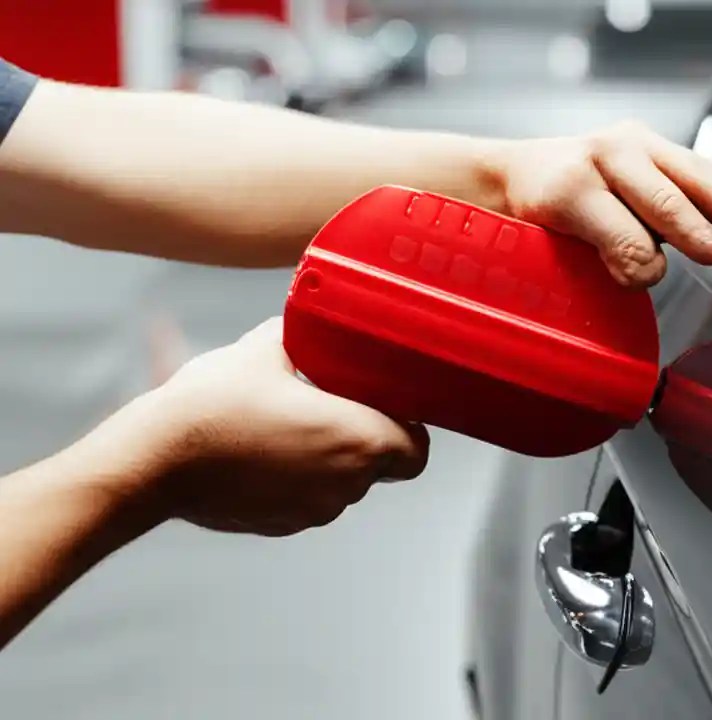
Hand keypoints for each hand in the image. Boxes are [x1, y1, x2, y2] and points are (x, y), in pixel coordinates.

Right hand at [107, 318, 429, 535]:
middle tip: (336, 404)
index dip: (408, 428)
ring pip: (343, 483)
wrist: (153, 462)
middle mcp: (346, 485)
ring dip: (330, 457)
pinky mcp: (281, 525)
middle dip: (366, 436)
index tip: (386, 405)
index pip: (417, 449)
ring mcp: (313, 511)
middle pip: (381, 464)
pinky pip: (307, 498)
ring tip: (293, 423)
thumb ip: (303, 333)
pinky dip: (298, 477)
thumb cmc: (214, 405)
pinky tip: (266, 448)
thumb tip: (314, 315)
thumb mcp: (264, 348)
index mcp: (360, 441)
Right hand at [493, 121, 711, 287]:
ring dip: (657, 257)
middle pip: (688, 188)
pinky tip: (608, 266)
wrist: (496, 185)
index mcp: (651, 148)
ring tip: (646, 270)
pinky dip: (622, 264)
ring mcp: (595, 163)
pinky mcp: (564, 190)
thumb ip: (669, 217)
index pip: (709, 176)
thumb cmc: (571, 199)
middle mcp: (627, 146)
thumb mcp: (627, 200)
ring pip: (654, 215)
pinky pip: (615, 238)